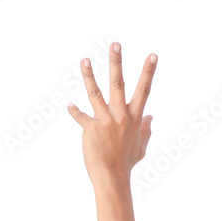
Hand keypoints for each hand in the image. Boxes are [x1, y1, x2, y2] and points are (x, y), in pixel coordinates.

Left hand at [67, 42, 156, 186]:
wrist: (111, 176)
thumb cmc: (126, 163)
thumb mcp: (141, 147)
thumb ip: (145, 131)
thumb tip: (150, 116)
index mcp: (134, 117)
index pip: (144, 90)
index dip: (148, 72)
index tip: (152, 55)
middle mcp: (120, 115)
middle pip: (118, 83)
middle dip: (116, 62)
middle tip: (115, 44)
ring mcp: (104, 121)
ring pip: (96, 94)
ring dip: (89, 76)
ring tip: (85, 60)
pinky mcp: (90, 129)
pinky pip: (81, 117)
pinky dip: (75, 112)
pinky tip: (69, 106)